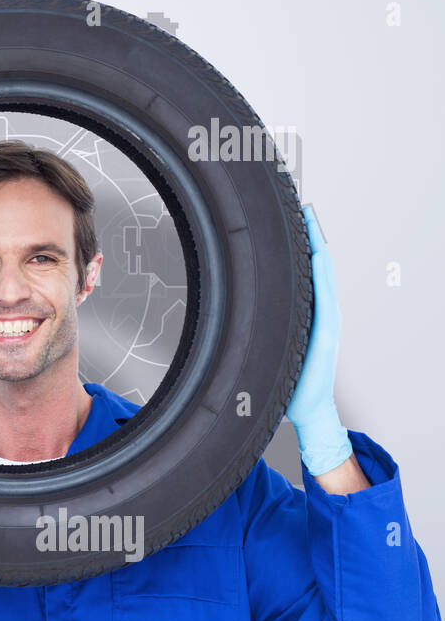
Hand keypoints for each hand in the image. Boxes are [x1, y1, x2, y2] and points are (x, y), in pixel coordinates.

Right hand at [285, 204, 353, 476]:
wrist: (310, 410)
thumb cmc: (304, 388)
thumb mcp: (306, 355)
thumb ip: (309, 326)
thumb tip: (304, 295)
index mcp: (324, 316)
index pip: (320, 270)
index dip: (313, 243)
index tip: (306, 219)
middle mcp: (323, 312)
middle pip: (319, 266)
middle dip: (312, 236)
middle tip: (302, 210)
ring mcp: (317, 318)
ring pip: (314, 275)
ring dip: (309, 249)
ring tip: (299, 226)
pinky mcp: (310, 324)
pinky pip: (309, 289)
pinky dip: (305, 269)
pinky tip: (294, 261)